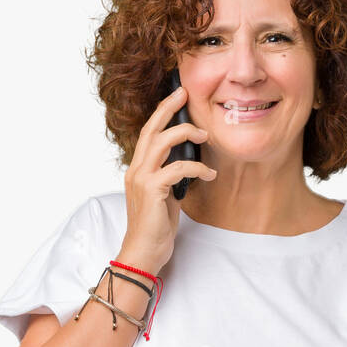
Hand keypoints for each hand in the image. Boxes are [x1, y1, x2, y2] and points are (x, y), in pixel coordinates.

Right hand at [119, 82, 216, 272]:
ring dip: (186, 133)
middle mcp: (136, 170)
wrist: (143, 252)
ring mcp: (142, 179)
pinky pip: (177, 168)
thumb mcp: (164, 197)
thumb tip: (188, 165)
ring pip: (162, 142)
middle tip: (184, 94)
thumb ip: (170, 178)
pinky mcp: (152, 190)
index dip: (161, 113)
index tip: (177, 97)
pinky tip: (210, 174)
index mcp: (138, 170)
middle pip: (151, 129)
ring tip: (205, 135)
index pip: (148, 134)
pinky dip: (197, 167)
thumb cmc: (155, 228)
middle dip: (168, 108)